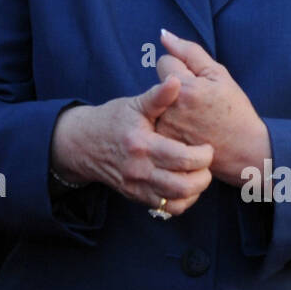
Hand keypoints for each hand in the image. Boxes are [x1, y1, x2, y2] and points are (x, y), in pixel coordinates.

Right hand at [51, 80, 213, 216]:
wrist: (84, 143)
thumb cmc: (113, 120)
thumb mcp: (134, 104)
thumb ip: (158, 96)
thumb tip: (176, 80)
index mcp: (142, 145)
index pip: (182, 158)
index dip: (203, 155)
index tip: (206, 146)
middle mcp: (139, 170)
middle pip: (183, 185)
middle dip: (203, 175)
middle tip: (206, 162)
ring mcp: (137, 187)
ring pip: (177, 201)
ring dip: (195, 190)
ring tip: (198, 173)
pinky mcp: (137, 196)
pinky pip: (167, 209)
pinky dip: (182, 201)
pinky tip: (186, 185)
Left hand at [155, 29, 270, 183]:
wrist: (245, 151)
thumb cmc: (234, 110)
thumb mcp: (219, 75)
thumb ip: (189, 52)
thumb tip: (163, 34)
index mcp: (184, 86)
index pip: (163, 62)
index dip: (181, 70)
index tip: (196, 84)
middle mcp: (170, 107)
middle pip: (158, 84)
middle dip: (174, 89)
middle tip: (196, 105)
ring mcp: (165, 128)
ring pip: (156, 104)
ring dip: (169, 107)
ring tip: (192, 119)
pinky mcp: (164, 144)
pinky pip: (157, 123)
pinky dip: (169, 125)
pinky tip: (186, 131)